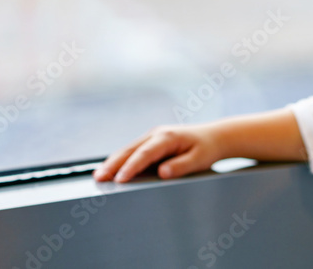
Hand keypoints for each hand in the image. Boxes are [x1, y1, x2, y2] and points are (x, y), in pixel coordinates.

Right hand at [93, 123, 222, 182]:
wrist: (214, 136)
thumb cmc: (207, 149)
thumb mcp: (199, 160)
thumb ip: (181, 166)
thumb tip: (162, 173)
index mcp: (168, 137)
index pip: (145, 154)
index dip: (131, 167)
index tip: (120, 179)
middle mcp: (157, 134)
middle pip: (130, 150)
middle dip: (113, 164)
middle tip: (99, 178)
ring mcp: (152, 136)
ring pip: (128, 149)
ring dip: (113, 162)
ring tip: (99, 176)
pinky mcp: (151, 141)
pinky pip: (133, 151)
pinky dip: (121, 160)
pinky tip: (110, 170)